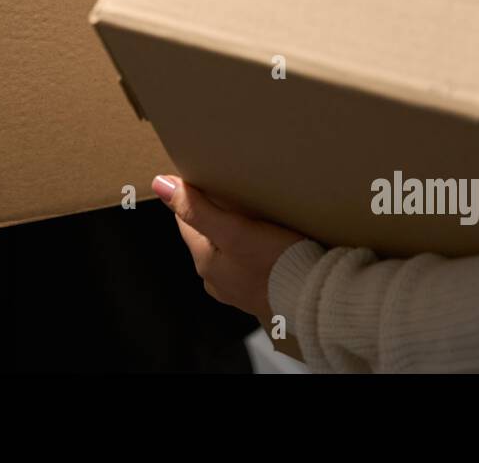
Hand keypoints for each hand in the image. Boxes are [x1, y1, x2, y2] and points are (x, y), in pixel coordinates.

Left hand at [153, 174, 304, 325]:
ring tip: (257, 212)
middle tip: (236, 192)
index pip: (186, 220)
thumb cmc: (278, 266)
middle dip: (218, 213)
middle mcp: (218, 280)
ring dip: (239, 230)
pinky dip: (256, 247)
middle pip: (209, 235)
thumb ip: (197, 210)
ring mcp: (240, 289)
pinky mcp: (264, 291)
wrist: (317, 302)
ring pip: (230, 248)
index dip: (193, 196)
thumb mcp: (235, 231)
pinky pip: (251, 261)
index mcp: (205, 263)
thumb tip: (161, 186)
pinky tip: (272, 239)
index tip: (207, 177)